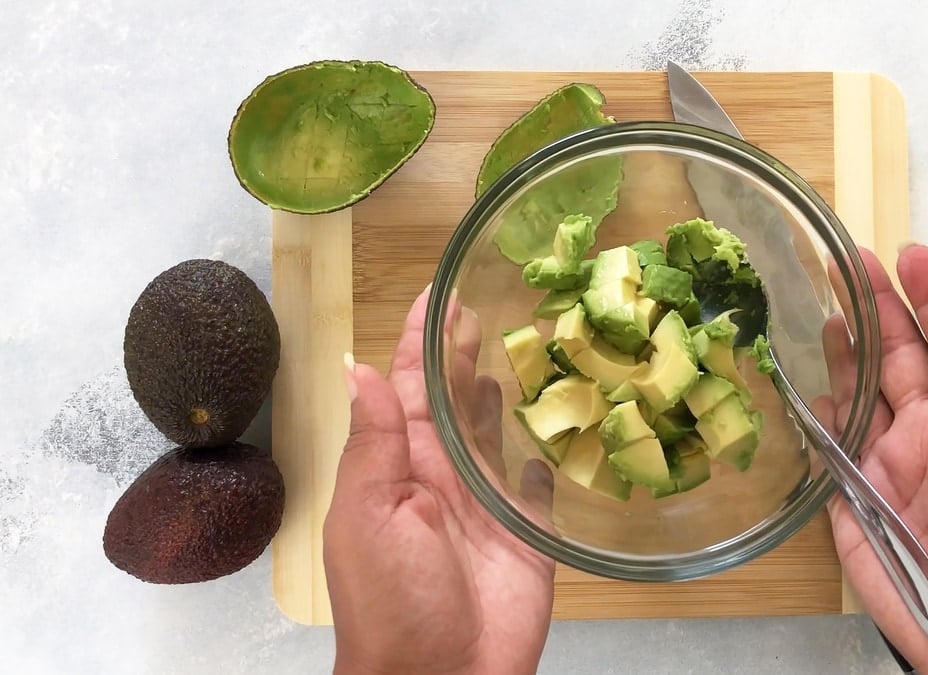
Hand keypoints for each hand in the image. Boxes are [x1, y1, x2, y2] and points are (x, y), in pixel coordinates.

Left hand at [323, 287, 554, 674]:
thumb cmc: (392, 600)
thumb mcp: (370, 513)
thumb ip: (375, 441)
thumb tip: (355, 364)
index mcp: (400, 465)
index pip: (407, 385)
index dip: (418, 337)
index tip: (436, 289)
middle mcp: (443, 474)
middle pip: (454, 397)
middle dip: (465, 350)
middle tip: (488, 300)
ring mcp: (488, 502)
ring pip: (496, 430)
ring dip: (503, 390)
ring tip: (524, 344)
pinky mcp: (528, 531)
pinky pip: (539, 482)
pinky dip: (545, 453)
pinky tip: (554, 425)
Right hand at [818, 244, 927, 674]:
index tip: (913, 255)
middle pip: (896, 356)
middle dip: (873, 306)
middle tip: (846, 259)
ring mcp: (892, 471)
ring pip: (859, 395)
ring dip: (840, 350)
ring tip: (817, 304)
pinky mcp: (858, 509)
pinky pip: (830, 453)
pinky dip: (813, 417)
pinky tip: (799, 383)